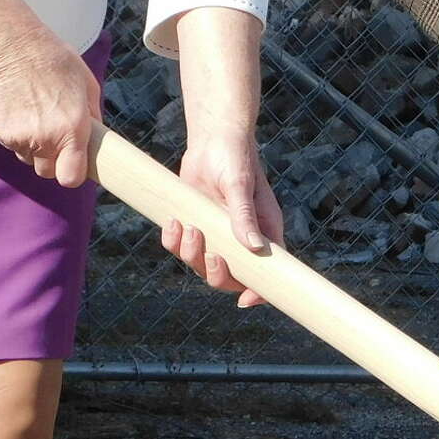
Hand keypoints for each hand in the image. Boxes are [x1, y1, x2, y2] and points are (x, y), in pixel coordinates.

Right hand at [0, 28, 101, 187]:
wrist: (15, 49)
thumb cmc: (56, 62)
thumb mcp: (88, 85)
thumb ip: (93, 117)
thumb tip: (94, 139)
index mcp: (72, 129)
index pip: (71, 178)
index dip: (74, 173)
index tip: (75, 165)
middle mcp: (46, 138)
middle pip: (48, 173)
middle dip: (53, 161)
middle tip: (55, 138)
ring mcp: (21, 138)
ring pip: (29, 159)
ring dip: (35, 148)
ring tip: (37, 117)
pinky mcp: (2, 133)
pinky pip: (14, 147)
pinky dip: (18, 137)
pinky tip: (22, 112)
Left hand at [161, 133, 283, 308]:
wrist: (212, 138)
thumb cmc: (235, 156)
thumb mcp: (240, 185)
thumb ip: (244, 215)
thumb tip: (255, 248)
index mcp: (263, 230)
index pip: (266, 272)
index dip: (257, 292)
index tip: (244, 300)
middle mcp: (240, 237)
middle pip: (229, 275)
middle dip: (216, 273)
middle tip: (210, 253)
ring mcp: (215, 233)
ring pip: (201, 263)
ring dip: (190, 253)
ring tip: (186, 226)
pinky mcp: (194, 224)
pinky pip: (181, 246)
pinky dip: (173, 240)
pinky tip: (172, 222)